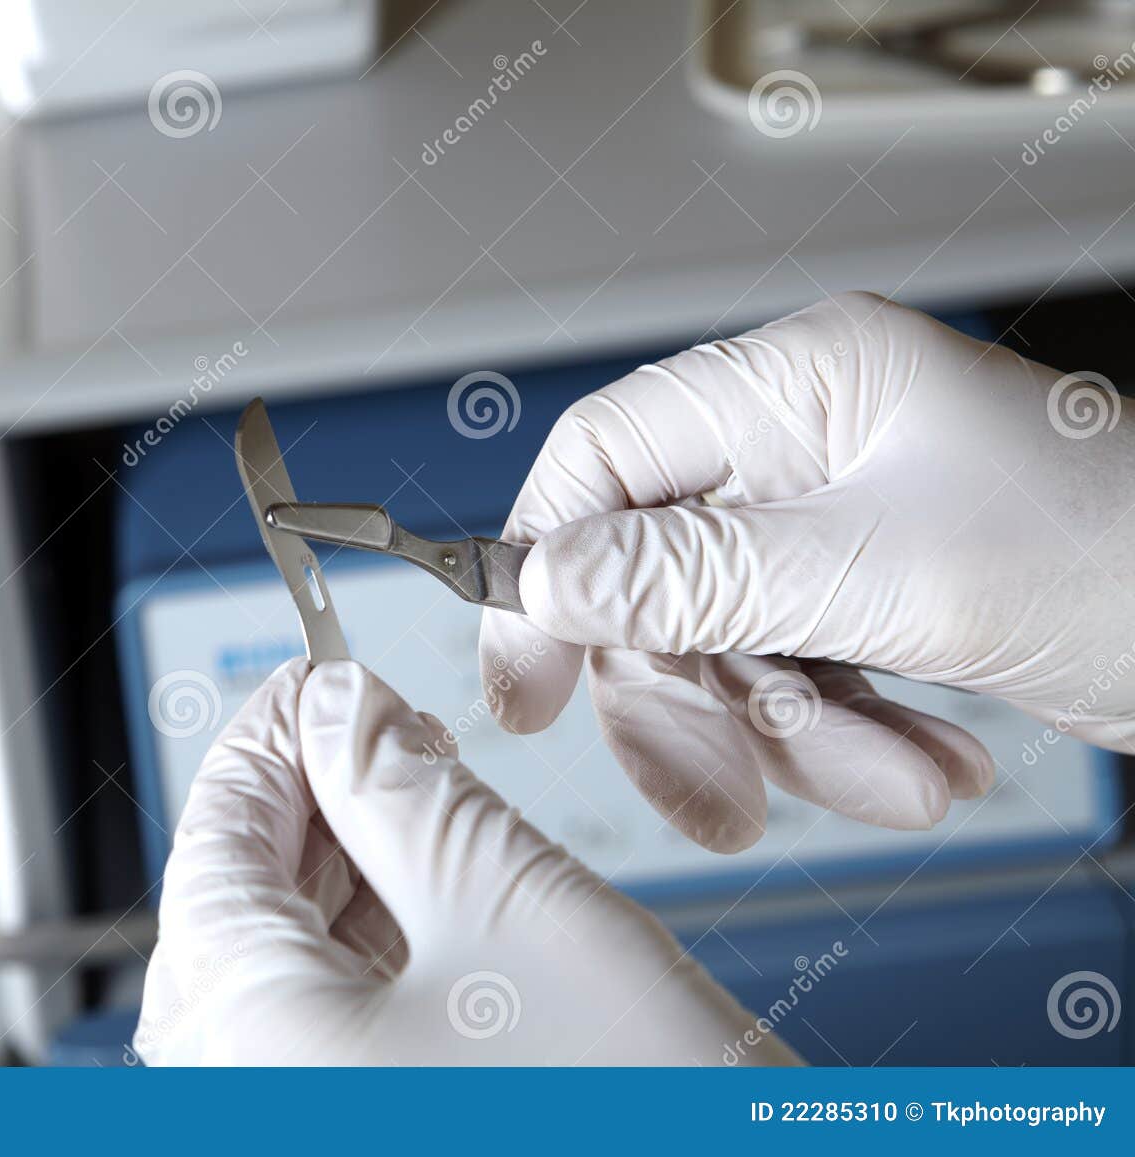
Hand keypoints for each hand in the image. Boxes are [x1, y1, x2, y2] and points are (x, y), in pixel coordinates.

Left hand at [135, 659, 797, 1065]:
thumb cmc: (643, 1112)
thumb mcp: (507, 902)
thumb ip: (395, 786)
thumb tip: (335, 707)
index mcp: (250, 1040)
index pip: (210, 846)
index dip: (263, 741)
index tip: (309, 678)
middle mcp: (244, 1098)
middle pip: (233, 913)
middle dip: (304, 804)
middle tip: (365, 725)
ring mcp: (296, 1121)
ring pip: (276, 976)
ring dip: (335, 874)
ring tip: (403, 792)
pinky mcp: (354, 1130)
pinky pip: (320, 1037)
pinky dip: (360, 953)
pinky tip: (417, 889)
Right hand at [481, 291, 1134, 852]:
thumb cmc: (1125, 559)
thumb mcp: (883, 576)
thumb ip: (694, 578)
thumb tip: (548, 584)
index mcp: (801, 382)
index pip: (604, 455)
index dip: (549, 570)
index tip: (528, 686)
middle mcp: (806, 441)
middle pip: (656, 575)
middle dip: (696, 699)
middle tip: (720, 795)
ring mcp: (838, 520)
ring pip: (725, 644)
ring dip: (794, 740)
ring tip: (896, 784)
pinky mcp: (873, 592)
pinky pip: (796, 675)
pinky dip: (846, 742)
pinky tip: (926, 769)